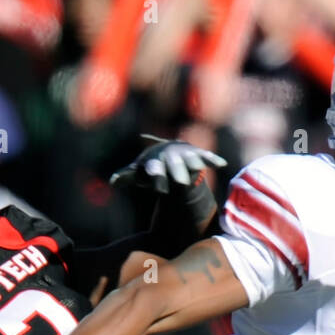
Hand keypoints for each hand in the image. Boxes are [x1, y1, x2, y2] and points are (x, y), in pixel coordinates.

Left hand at [109, 136, 226, 195]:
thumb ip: (128, 176)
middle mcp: (170, 156)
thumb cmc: (153, 167)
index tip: (154, 178)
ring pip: (191, 160)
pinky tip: (221, 164)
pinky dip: (213, 160)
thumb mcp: (140, 172)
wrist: (169, 152)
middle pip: (174, 165)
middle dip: (176, 172)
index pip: (153, 167)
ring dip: (195, 164)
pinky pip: (206, 157)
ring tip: (199, 168)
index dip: (154, 172)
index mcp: (155, 160)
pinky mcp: (198, 156)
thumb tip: (112, 180)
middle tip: (179, 182)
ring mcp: (185, 155)